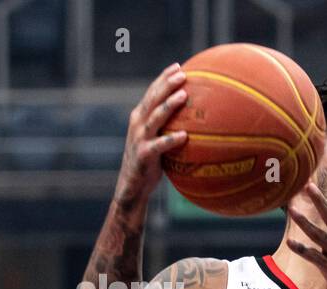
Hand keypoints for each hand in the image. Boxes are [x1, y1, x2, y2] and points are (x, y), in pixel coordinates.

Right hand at [116, 62, 187, 205]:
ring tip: (184, 95)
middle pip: (153, 99)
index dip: (164, 78)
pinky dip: (171, 140)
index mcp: (140, 117)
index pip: (152, 92)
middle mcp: (138, 124)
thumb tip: (194, 121)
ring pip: (155, 117)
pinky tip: (185, 136)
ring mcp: (140, 139)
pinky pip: (160, 146)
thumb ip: (167, 127)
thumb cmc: (150, 162)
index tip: (178, 66)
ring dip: (169, 105)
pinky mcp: (144, 155)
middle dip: (167, 84)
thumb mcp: (156, 140)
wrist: (132, 185)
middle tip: (183, 73)